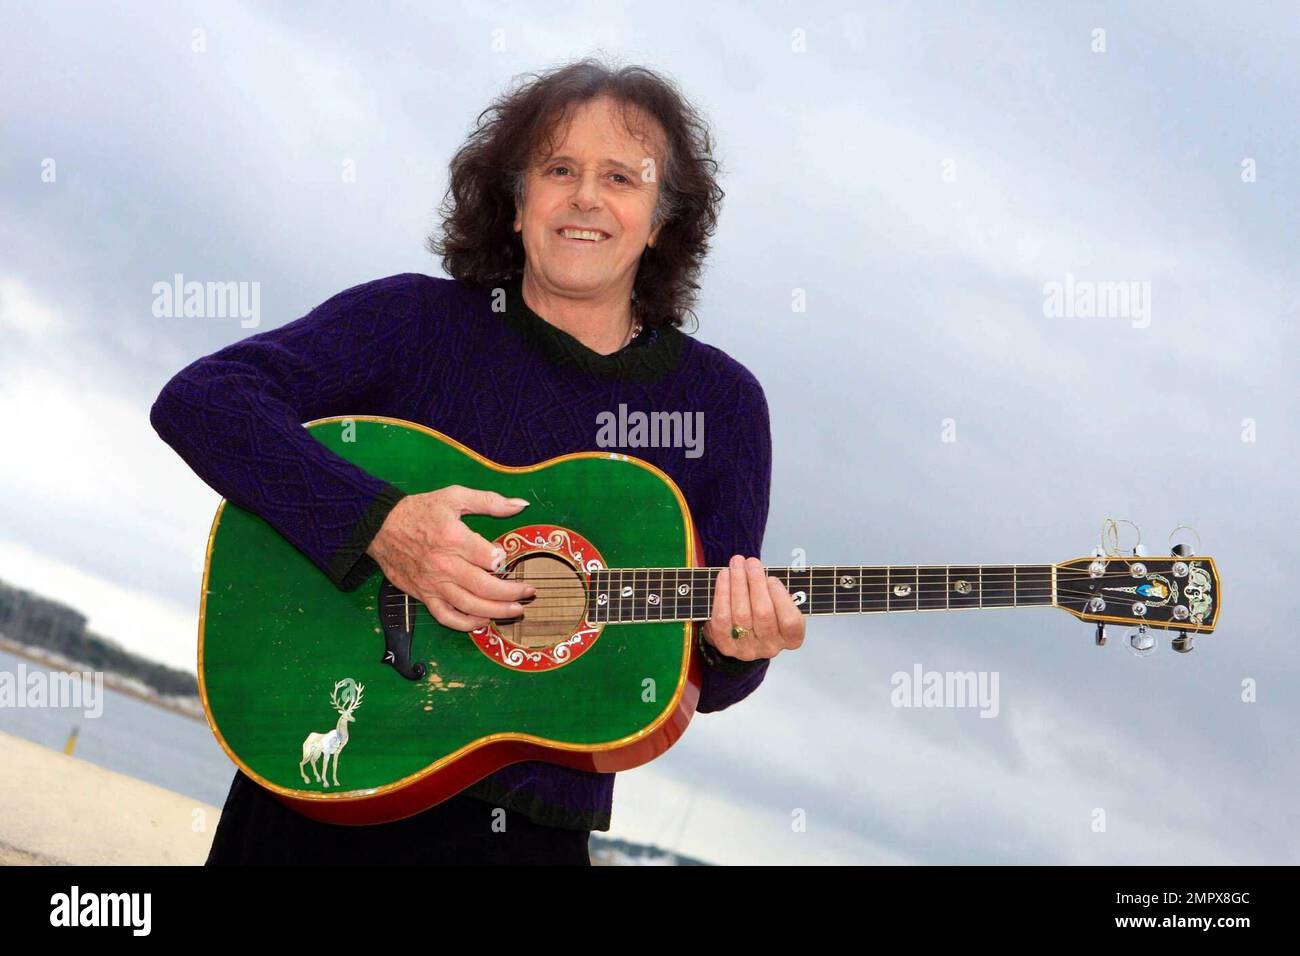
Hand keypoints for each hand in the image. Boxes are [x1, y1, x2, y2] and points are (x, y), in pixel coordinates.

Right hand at [366, 485, 534, 630]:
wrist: (380, 527)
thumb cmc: (420, 510)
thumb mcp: (455, 496)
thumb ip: (490, 501)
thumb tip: (521, 505)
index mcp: (454, 538)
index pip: (489, 557)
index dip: (504, 560)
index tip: (507, 558)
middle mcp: (445, 564)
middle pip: (485, 586)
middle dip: (512, 593)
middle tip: (529, 593)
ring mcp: (433, 583)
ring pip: (470, 606)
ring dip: (496, 611)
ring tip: (515, 610)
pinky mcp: (423, 595)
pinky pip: (446, 616)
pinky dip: (466, 624)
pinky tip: (482, 621)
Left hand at [703, 555, 804, 661]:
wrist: (739, 634)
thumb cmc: (763, 611)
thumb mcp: (778, 603)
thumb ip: (775, 591)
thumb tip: (759, 571)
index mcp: (791, 638)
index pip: (790, 621)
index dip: (781, 598)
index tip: (772, 578)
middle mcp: (770, 647)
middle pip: (763, 614)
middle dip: (756, 583)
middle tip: (752, 562)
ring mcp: (748, 649)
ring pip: (742, 614)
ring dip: (738, 583)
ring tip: (737, 563)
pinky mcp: (726, 646)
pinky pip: (722, 618)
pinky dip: (722, 594)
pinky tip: (724, 576)